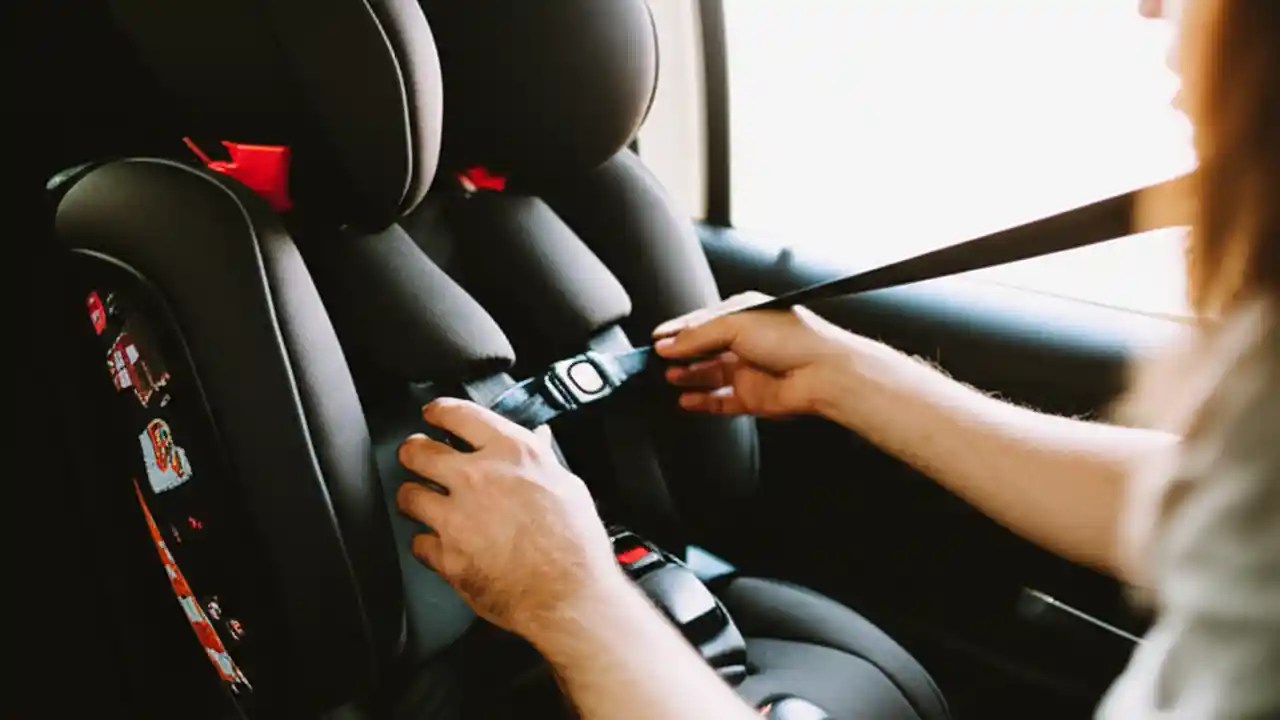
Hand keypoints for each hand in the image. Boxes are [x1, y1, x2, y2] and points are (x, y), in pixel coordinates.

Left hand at [395, 399, 623, 638]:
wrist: (569, 595)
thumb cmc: (576, 544)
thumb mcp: (567, 485)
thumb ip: (542, 459)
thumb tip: (538, 440)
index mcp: (510, 453)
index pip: (457, 414)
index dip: (439, 411)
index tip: (433, 414)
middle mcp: (476, 478)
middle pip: (418, 451)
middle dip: (412, 452)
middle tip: (415, 456)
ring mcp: (456, 518)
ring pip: (408, 495)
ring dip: (413, 497)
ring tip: (420, 502)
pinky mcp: (447, 556)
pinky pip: (419, 543)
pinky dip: (427, 544)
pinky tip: (439, 544)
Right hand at [652, 292, 857, 417]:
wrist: (823, 372)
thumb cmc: (792, 338)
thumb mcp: (735, 324)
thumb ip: (698, 335)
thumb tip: (668, 343)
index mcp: (744, 315)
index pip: (702, 322)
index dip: (678, 330)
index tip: (657, 338)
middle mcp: (745, 342)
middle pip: (703, 349)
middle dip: (680, 354)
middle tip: (657, 360)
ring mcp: (748, 370)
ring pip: (709, 375)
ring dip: (688, 376)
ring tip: (668, 377)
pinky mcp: (752, 397)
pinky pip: (720, 401)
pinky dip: (702, 401)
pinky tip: (686, 400)